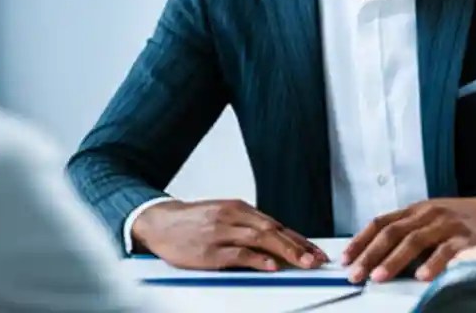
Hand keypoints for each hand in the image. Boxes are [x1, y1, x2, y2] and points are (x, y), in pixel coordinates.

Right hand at [132, 199, 327, 271]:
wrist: (160, 222)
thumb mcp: (223, 217)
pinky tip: (270, 266)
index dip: (298, 238)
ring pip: (260, 240)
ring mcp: (221, 233)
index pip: (276, 224)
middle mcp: (233, 217)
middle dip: (297, 245)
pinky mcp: (209, 250)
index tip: (315, 250)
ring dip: (285, 252)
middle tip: (316, 259)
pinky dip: (256, 260)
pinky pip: (238, 254)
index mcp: (238, 209)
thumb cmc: (193, 222)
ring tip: (303, 263)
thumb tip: (277, 243)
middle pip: (272, 231)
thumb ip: (248, 228)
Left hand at [342, 195, 475, 282]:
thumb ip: (412, 232)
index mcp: (419, 209)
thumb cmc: (471, 219)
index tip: (345, 257)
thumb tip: (380, 256)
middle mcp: (431, 213)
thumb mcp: (437, 218)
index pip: (382, 222)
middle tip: (355, 273)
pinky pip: (448, 251)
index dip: (361, 240)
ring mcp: (450, 224)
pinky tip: (422, 276)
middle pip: (393, 232)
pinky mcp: (471, 237)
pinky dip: (433, 264)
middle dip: (370, 254)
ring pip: (415, 240)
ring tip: (379, 277)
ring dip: (394, 260)